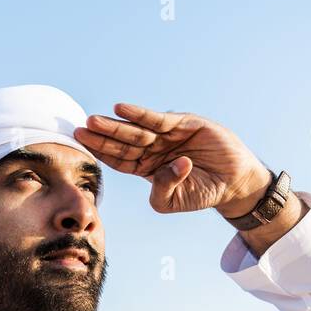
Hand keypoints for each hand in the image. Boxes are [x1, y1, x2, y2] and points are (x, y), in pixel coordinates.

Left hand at [73, 103, 271, 215]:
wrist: (232, 182)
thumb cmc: (202, 192)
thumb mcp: (174, 201)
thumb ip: (161, 190)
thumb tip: (164, 167)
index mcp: (146, 167)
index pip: (118, 160)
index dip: (100, 153)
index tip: (80, 147)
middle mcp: (153, 149)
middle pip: (121, 143)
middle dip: (100, 137)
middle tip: (78, 129)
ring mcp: (166, 135)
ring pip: (135, 131)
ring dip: (113, 126)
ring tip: (93, 121)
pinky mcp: (183, 124)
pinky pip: (157, 120)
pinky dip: (139, 114)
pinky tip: (121, 109)